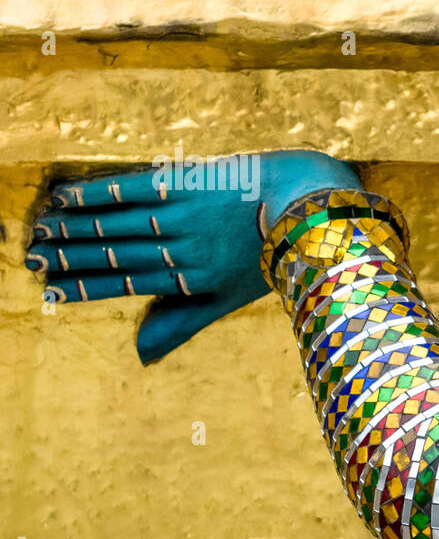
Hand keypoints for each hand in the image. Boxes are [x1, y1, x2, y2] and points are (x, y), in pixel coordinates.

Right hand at [25, 149, 361, 362]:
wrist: (308, 202)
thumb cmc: (274, 251)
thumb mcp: (234, 297)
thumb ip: (184, 322)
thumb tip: (141, 356)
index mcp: (195, 280)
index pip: (129, 284)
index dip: (87, 286)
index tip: (50, 288)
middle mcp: (185, 250)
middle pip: (115, 254)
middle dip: (70, 256)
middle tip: (29, 257)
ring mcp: (186, 215)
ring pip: (118, 224)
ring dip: (74, 226)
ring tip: (40, 228)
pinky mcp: (190, 182)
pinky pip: (134, 188)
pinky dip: (98, 193)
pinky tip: (68, 195)